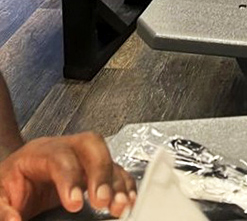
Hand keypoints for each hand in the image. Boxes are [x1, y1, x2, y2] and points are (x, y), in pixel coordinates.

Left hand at [0, 133, 135, 219]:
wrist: (16, 174)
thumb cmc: (9, 183)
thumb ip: (3, 209)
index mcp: (40, 152)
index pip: (60, 157)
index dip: (70, 179)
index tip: (75, 205)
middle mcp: (65, 147)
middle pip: (91, 144)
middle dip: (101, 171)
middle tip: (103, 201)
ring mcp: (82, 156)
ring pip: (106, 155)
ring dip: (116, 180)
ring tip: (120, 205)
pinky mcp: (93, 168)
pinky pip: (115, 168)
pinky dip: (124, 183)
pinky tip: (127, 199)